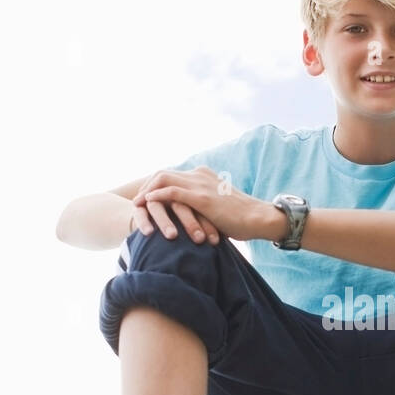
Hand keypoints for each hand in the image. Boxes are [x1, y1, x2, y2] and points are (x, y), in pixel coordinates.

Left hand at [133, 166, 272, 242]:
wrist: (258, 218)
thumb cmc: (241, 219)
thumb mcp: (219, 207)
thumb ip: (203, 207)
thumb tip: (192, 220)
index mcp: (204, 175)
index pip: (171, 174)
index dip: (155, 185)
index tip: (146, 198)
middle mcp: (200, 175)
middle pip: (163, 173)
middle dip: (146, 186)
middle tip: (137, 202)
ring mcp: (200, 184)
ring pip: (163, 179)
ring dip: (147, 191)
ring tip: (138, 205)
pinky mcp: (201, 198)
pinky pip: (172, 192)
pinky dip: (157, 197)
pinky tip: (148, 205)